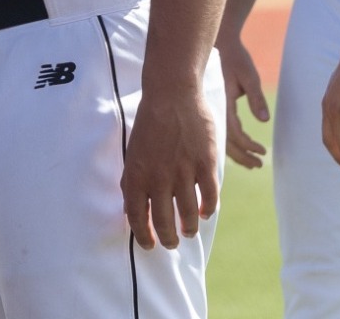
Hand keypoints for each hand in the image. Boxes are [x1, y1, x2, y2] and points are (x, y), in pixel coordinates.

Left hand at [121, 83, 220, 249]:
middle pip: (163, 220)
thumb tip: (130, 208)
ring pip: (188, 213)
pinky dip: (208, 210)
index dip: (144, 235)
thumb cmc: (150, 123)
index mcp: (136, 174)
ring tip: (188, 232)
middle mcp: (158, 177)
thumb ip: (132, 179)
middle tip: (172, 243)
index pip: (137, 215)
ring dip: (188, 228)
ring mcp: (183, 171)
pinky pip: (209, 196)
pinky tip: (205, 213)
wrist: (171, 95)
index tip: (150, 245)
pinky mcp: (205, 163)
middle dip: (168, 238)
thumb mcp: (132, 152)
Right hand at [216, 35, 269, 168]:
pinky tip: (238, 147)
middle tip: (258, 165)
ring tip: (251, 162)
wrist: (219, 42)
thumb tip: (264, 121)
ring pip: (219, 138)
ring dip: (235, 153)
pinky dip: (229, 142)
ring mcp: (210, 106)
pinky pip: (218, 129)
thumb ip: (256, 98)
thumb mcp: (249, 75)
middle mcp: (213, 107)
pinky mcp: (213, 104)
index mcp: (222, 101)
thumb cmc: (235, 57)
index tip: (263, 152)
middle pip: (224, 141)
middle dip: (241, 156)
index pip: (233, 132)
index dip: (248, 146)